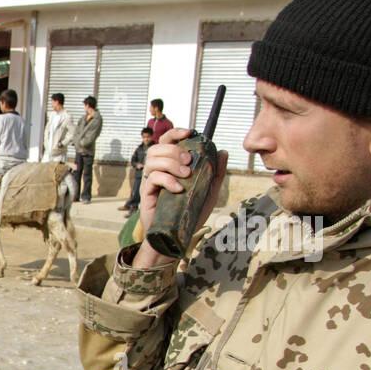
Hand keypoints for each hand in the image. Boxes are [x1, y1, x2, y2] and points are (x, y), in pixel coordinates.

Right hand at [136, 128, 227, 265]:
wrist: (176, 236)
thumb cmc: (189, 213)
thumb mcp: (208, 191)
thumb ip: (216, 173)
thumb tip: (224, 152)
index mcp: (169, 166)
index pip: (166, 141)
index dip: (175, 133)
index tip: (189, 133)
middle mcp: (157, 171)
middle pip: (156, 148)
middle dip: (174, 149)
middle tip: (189, 161)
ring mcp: (150, 183)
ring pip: (152, 161)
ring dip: (170, 163)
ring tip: (186, 175)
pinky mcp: (146, 195)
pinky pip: (152, 179)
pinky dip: (167, 180)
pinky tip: (179, 188)